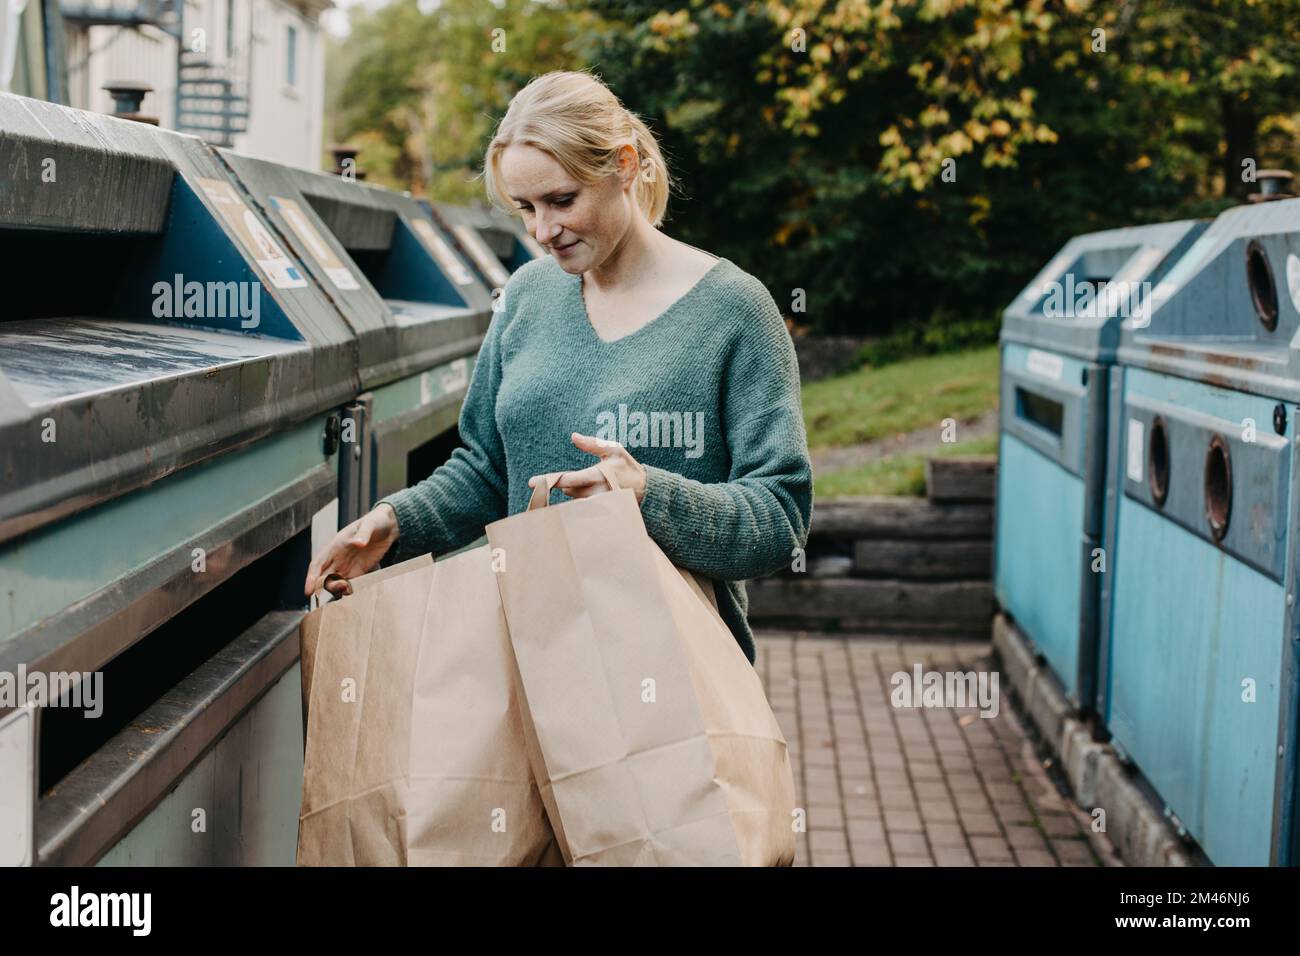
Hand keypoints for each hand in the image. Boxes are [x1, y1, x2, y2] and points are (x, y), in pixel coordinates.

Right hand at [303, 503, 399, 597]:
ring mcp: (347, 566)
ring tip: (342, 597)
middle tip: (325, 602)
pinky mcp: (359, 572)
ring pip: (334, 583)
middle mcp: (338, 558)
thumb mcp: (369, 525)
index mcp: (335, 546)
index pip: (317, 564)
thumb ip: (363, 534)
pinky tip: (351, 599)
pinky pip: (349, 585)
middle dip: (321, 590)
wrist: (387, 527)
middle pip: (323, 577)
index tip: (308, 591)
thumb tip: (358, 542)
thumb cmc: (375, 522)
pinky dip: (347, 593)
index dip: (311, 578)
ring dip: (335, 593)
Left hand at [528, 432, 648, 502]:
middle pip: (568, 491)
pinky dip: (575, 501)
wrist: (646, 490)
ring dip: (569, 492)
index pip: (570, 479)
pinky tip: (575, 497)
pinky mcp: (600, 512)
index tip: (531, 482)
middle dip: (559, 484)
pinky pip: (581, 508)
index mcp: (599, 475)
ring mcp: (598, 505)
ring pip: (573, 499)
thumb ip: (593, 444)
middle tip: (545, 482)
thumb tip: (573, 436)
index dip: (551, 480)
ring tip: (569, 486)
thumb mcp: (614, 450)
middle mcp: (597, 492)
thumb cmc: (628, 467)